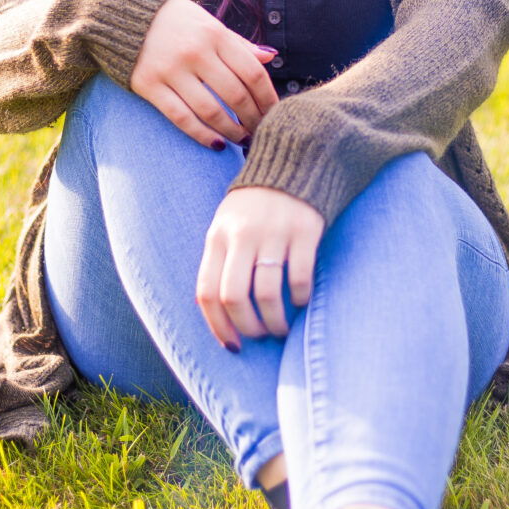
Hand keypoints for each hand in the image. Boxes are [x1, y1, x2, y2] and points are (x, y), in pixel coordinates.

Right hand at [130, 0, 278, 147]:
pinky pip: (182, 118)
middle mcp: (195, 51)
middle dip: (253, 119)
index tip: (274, 113)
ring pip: (211, 111)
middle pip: (236, 95)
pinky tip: (217, 144)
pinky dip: (203, 135)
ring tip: (242, 140)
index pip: (252, 72)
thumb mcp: (209, 23)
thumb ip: (238, 44)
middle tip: (260, 131)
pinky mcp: (149, 85)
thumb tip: (270, 57)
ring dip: (232, 131)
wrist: (122, 12)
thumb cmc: (175, 21)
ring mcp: (171, 70)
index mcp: (215, 34)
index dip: (268, 98)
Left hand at [195, 187, 324, 349]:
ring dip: (275, 321)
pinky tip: (300, 301)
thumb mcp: (224, 226)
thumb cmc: (253, 207)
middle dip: (247, 327)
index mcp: (217, 236)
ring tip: (280, 328)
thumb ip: (215, 261)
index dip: (217, 325)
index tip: (232, 344)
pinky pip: (300, 277)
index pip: (208, 292)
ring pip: (267, 293)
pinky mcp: (305, 230)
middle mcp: (242, 235)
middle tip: (260, 335)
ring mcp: (274, 232)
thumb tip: (202, 305)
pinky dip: (300, 298)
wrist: (292, 163)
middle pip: (235, 296)